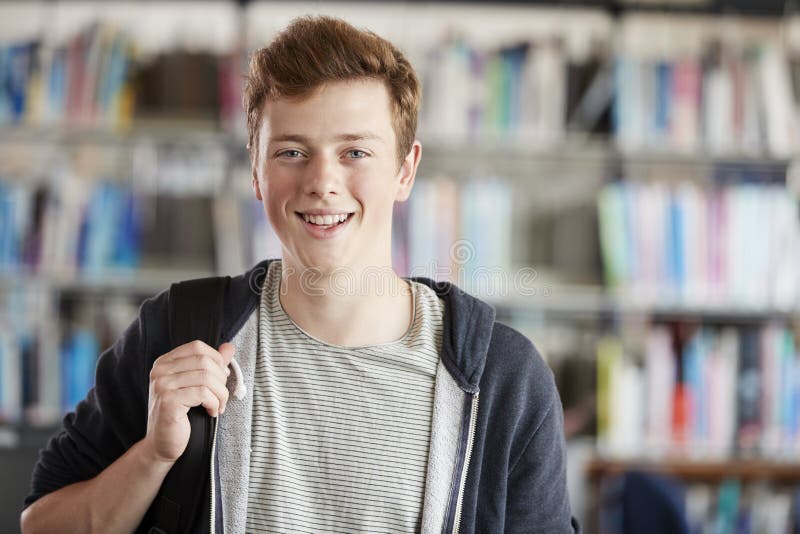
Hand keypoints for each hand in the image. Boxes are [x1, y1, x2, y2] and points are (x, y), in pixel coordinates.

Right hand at [143, 341, 234, 463]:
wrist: (163, 443)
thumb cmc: (182, 414)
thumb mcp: (197, 385)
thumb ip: (212, 364)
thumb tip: (229, 347)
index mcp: (165, 362)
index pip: (197, 347)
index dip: (216, 360)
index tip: (222, 377)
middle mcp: (160, 371)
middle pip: (204, 361)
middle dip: (221, 379)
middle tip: (221, 395)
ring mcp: (162, 385)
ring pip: (206, 377)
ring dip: (220, 394)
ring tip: (218, 406)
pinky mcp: (168, 401)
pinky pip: (203, 393)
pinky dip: (214, 403)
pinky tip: (212, 412)